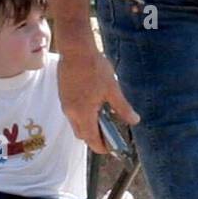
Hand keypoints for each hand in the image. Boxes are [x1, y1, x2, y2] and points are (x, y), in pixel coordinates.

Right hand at [56, 33, 138, 153]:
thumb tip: (134, 121)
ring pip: (76, 123)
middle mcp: (71, 113)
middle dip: (94, 137)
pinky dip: (82, 115)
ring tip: (103, 116)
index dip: (101, 147)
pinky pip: (72, 113)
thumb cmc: (95, 69)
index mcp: (84, 114)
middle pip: (82, 134)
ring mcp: (65, 105)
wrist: (75, 50)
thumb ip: (122, 108)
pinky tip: (93, 103)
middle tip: (109, 132)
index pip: (91, 140)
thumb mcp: (112, 89)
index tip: (111, 148)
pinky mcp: (63, 96)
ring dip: (88, 125)